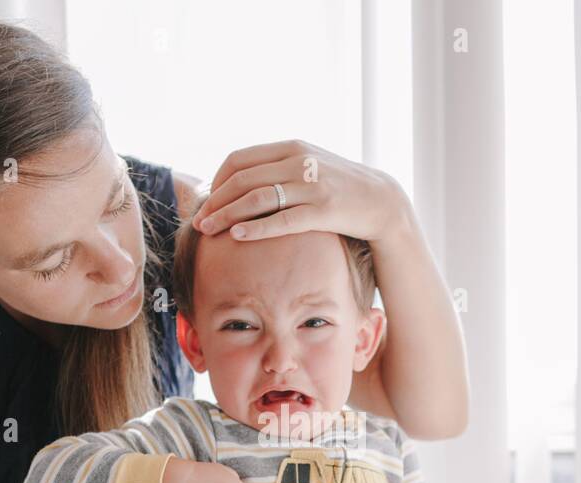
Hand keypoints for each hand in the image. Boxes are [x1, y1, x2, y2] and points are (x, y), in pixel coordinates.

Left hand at [189, 139, 407, 244]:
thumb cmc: (339, 187)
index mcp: (291, 147)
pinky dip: (256, 228)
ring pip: (256, 198)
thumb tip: (240, 181)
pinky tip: (238, 236)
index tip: (207, 201)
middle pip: (242, 179)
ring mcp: (312, 185)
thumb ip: (278, 168)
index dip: (216, 181)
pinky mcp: (324, 210)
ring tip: (208, 231)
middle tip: (198, 221)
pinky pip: (282, 220)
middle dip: (214, 201)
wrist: (382, 200)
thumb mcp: (308, 166)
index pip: (239, 159)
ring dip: (226, 215)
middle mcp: (299, 161)